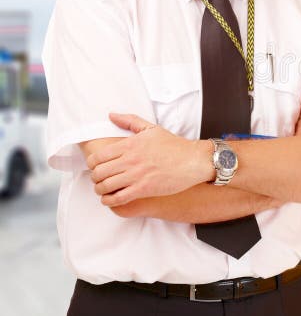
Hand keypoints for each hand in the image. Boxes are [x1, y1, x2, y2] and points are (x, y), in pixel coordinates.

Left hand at [88, 113, 211, 206]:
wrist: (194, 160)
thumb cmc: (175, 145)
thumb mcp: (152, 129)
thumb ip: (130, 121)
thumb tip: (111, 115)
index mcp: (130, 144)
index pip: (98, 156)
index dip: (92, 164)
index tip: (96, 166)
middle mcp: (130, 160)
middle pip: (98, 172)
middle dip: (94, 177)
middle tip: (99, 179)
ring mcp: (136, 175)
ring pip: (105, 186)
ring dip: (100, 190)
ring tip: (103, 189)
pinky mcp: (144, 189)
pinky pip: (118, 198)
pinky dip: (109, 200)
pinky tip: (110, 199)